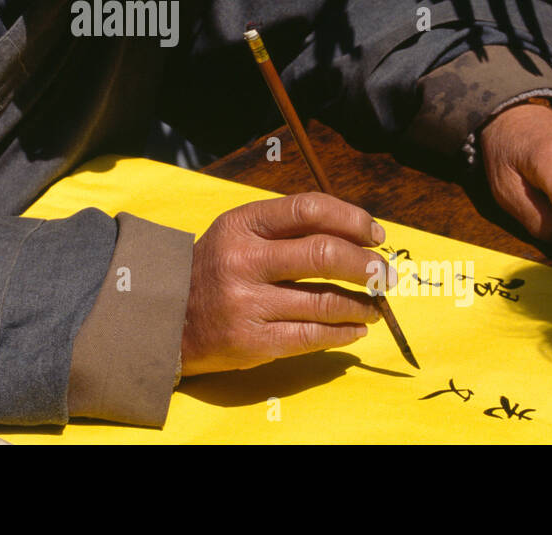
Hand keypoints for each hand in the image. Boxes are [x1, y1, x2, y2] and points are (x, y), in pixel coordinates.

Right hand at [180, 192, 391, 375]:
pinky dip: (343, 332)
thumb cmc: (216, 270)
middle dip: (366, 266)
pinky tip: (353, 329)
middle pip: (324, 254)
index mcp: (242, 225)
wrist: (166, 319)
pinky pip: (313, 336)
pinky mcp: (253, 342)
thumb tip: (357, 237)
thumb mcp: (239, 234)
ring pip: (325, 301)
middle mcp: (243, 261)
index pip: (309, 209)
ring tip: (373, 306)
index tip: (375, 235)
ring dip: (361, 304)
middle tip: (384, 275)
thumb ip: (287, 229)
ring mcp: (247, 303)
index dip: (351, 219)